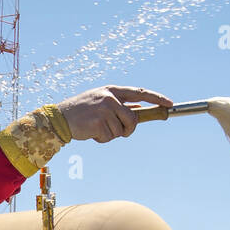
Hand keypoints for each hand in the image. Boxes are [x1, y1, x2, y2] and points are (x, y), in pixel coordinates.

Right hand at [55, 85, 172, 143]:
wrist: (60, 118)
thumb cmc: (82, 111)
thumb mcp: (101, 101)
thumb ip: (120, 105)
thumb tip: (142, 112)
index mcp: (112, 90)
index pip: (140, 92)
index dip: (157, 98)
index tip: (170, 104)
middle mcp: (110, 98)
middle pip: (133, 119)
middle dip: (129, 129)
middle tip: (120, 131)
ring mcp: (104, 110)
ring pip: (121, 131)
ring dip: (111, 135)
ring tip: (96, 128)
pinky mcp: (98, 123)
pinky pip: (109, 137)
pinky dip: (102, 139)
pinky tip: (91, 132)